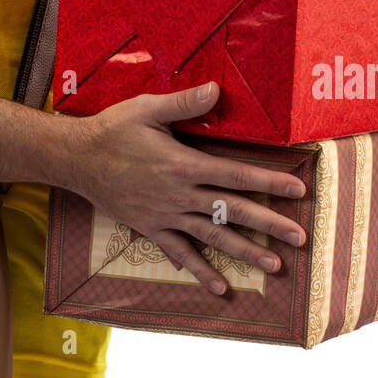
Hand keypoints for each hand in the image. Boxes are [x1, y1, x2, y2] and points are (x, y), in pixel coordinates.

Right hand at [70, 81, 306, 295]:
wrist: (76, 159)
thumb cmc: (113, 128)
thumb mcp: (147, 109)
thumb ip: (184, 103)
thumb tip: (217, 89)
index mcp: (183, 164)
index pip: (237, 174)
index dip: (269, 182)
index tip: (297, 190)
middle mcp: (179, 194)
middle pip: (233, 211)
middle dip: (269, 224)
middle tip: (300, 238)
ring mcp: (166, 215)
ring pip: (213, 237)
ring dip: (245, 252)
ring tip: (274, 266)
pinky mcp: (151, 228)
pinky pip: (180, 252)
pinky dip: (200, 271)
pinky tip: (220, 288)